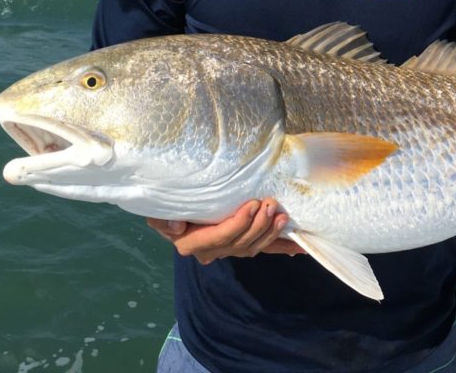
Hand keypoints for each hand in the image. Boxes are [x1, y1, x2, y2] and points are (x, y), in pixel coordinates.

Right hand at [147, 198, 304, 264]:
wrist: (177, 210)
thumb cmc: (168, 206)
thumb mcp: (157, 212)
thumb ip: (161, 220)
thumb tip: (176, 225)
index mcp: (192, 243)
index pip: (219, 238)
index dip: (237, 224)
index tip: (252, 205)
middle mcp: (211, 251)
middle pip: (240, 243)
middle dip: (258, 224)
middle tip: (271, 203)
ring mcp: (228, 249)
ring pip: (253, 247)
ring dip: (270, 233)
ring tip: (282, 216)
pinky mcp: (241, 244)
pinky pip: (263, 248)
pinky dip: (280, 247)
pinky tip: (297, 249)